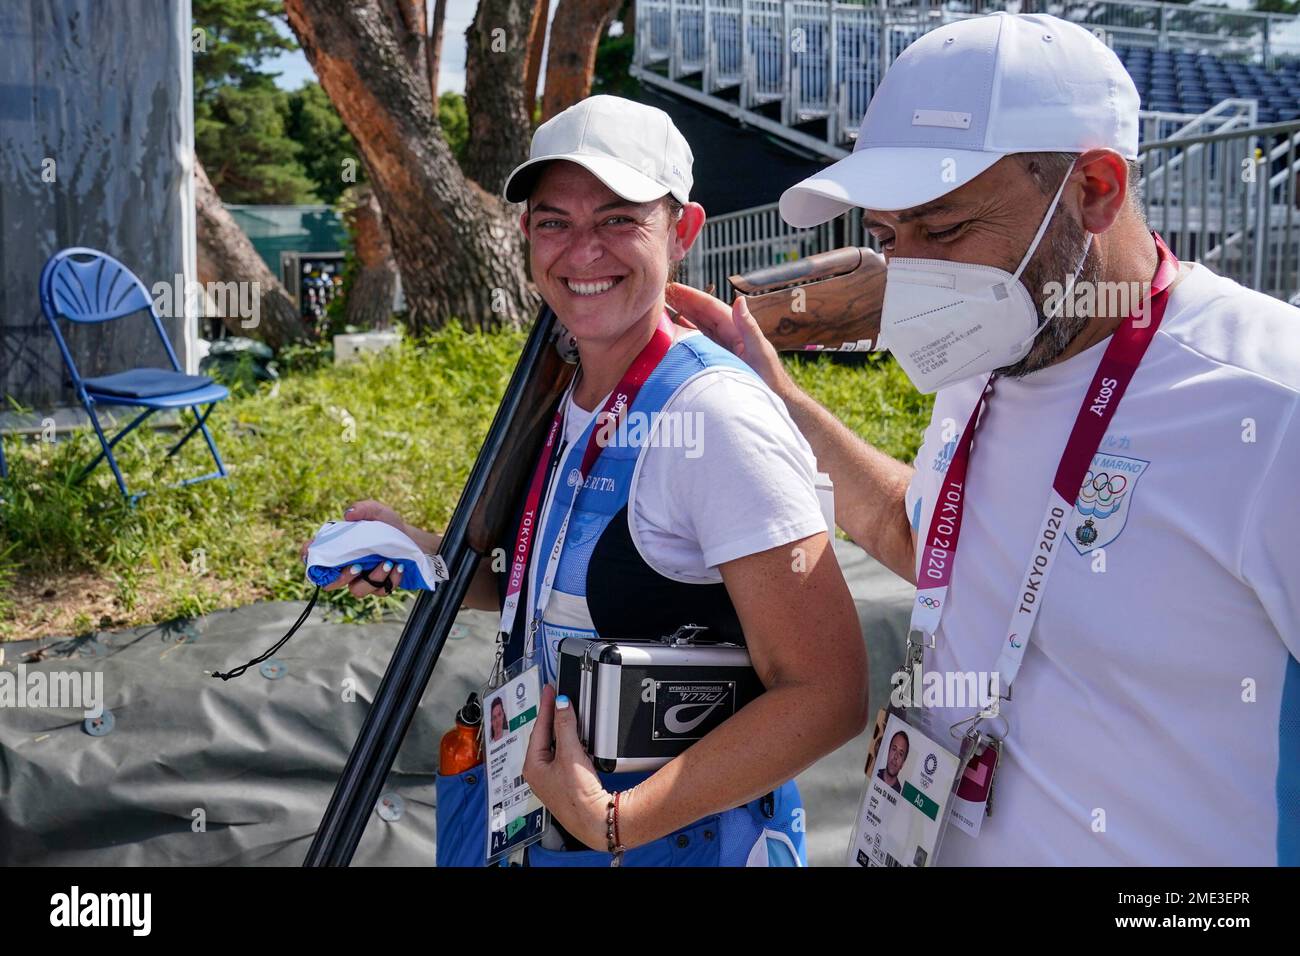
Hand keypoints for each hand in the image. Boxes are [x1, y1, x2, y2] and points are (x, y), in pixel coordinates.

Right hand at [299, 499, 418, 598]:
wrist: (411, 539)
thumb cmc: (388, 525)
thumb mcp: (378, 512)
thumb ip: (364, 508)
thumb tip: (348, 514)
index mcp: (339, 548)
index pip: (315, 555)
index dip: (308, 557)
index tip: (311, 554)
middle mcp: (346, 566)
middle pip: (329, 583)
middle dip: (340, 578)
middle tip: (356, 567)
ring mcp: (361, 579)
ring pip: (357, 590)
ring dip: (372, 578)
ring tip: (387, 563)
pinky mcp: (378, 587)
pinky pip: (380, 591)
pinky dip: (390, 579)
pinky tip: (399, 567)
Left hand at [523, 684, 610, 850]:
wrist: (595, 820)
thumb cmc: (578, 797)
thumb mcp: (570, 754)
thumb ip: (565, 726)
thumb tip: (561, 705)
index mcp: (532, 765)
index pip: (539, 727)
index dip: (546, 706)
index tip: (550, 690)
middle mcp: (538, 773)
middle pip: (544, 736)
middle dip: (551, 717)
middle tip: (556, 698)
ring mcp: (550, 779)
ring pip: (554, 746)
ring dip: (560, 730)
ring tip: (565, 712)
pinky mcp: (564, 783)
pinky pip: (563, 755)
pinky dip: (568, 743)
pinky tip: (575, 738)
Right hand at [666, 283, 790, 395]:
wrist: (773, 400)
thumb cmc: (769, 378)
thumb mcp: (759, 351)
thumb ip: (749, 327)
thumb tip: (739, 300)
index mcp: (737, 329)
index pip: (711, 308)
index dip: (693, 296)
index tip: (674, 287)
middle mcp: (728, 335)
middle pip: (702, 314)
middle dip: (683, 302)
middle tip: (660, 293)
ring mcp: (721, 347)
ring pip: (698, 327)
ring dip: (681, 316)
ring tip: (661, 308)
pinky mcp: (716, 359)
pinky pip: (698, 343)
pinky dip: (685, 334)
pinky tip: (672, 330)